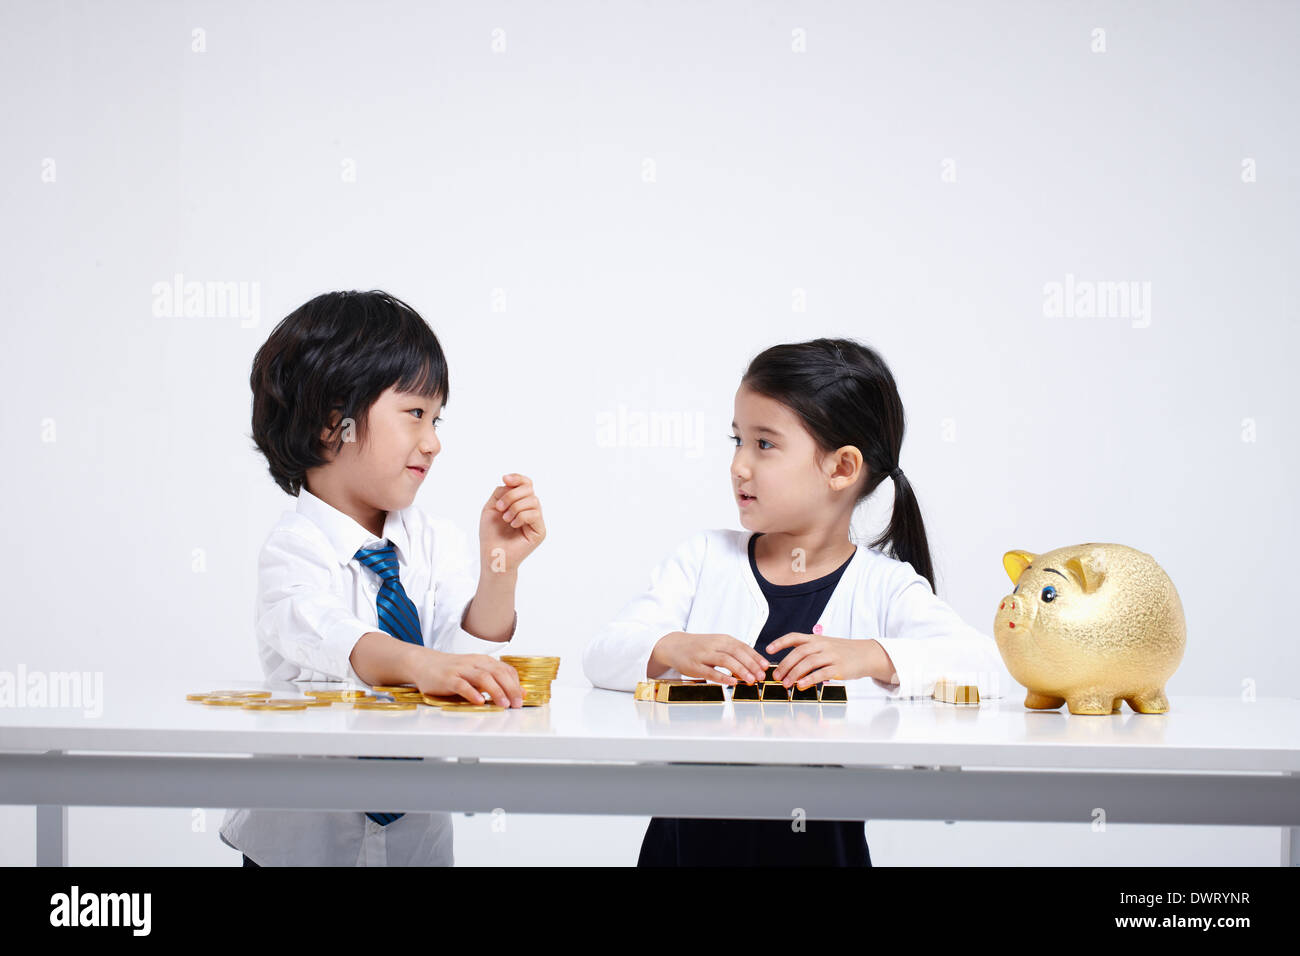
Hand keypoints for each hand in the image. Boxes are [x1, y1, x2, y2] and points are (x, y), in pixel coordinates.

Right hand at [412, 649, 523, 707]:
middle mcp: (474, 663)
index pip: (505, 670)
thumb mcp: (475, 673)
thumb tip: (517, 693)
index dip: (516, 683)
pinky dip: (472, 693)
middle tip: (517, 704)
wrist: (424, 663)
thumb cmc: (452, 671)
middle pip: (498, 673)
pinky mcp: (448, 678)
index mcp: (483, 661)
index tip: (522, 697)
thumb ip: (494, 681)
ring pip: (483, 677)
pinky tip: (479, 701)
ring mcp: (461, 670)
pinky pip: (462, 685)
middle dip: (511, 688)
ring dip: (496, 691)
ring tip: (504, 704)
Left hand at [479, 473, 545, 570]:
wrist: (492, 555)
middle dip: (512, 495)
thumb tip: (511, 483)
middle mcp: (530, 510)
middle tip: (500, 508)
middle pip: (529, 489)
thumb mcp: (491, 507)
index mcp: (520, 503)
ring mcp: (536, 521)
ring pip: (533, 500)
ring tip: (506, 519)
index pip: (526, 484)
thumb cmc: (491, 534)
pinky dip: (521, 517)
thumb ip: (501, 492)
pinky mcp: (540, 531)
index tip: (505, 479)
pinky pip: (535, 514)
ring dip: (515, 507)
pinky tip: (514, 525)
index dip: (518, 478)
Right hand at [649, 632, 769, 685]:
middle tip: (761, 675)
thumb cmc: (700, 647)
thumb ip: (734, 654)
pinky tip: (732, 683)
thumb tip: (754, 666)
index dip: (755, 656)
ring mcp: (703, 655)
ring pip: (725, 660)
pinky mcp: (694, 666)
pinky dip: (722, 677)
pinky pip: (710, 672)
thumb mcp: (717, 645)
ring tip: (751, 680)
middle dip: (751, 664)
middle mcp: (714, 645)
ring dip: (740, 670)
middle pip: (736, 653)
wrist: (674, 645)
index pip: (742, 647)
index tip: (765, 666)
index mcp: (722, 639)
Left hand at [767, 633, 872, 688]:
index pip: (795, 637)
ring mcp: (832, 656)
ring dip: (794, 674)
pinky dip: (809, 679)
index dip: (780, 642)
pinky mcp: (839, 668)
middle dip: (785, 665)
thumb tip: (789, 667)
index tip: (768, 649)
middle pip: (799, 652)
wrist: (866, 654)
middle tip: (776, 676)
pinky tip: (801, 685)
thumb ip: (809, 652)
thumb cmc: (842, 652)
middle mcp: (823, 645)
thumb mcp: (825, 646)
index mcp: (817, 639)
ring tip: (786, 684)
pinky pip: (821, 673)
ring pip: (808, 663)